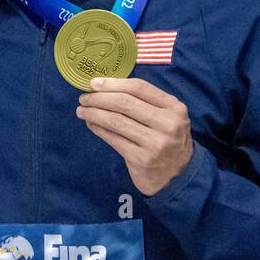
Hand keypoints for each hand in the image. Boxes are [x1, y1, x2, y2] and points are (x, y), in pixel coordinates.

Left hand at [76, 77, 193, 195]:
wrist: (177, 175)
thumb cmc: (165, 139)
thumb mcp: (166, 117)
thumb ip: (143, 102)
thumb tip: (104, 87)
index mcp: (174, 107)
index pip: (139, 88)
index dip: (113, 83)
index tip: (94, 83)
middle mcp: (168, 123)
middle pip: (124, 103)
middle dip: (99, 98)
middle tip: (83, 98)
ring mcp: (155, 143)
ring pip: (116, 121)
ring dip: (94, 113)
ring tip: (81, 111)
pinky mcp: (142, 159)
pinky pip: (113, 139)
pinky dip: (98, 129)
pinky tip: (91, 124)